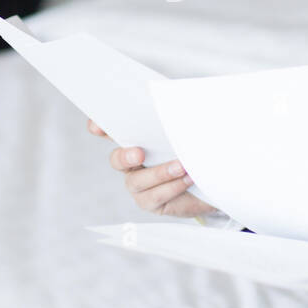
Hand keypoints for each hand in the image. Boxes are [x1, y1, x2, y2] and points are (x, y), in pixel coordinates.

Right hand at [86, 118, 215, 216]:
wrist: (210, 180)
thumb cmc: (195, 150)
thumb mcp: (188, 131)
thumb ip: (177, 120)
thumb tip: (180, 106)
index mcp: (136, 139)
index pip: (111, 131)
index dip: (99, 127)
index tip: (98, 128)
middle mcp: (131, 162)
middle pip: (117, 159)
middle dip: (125, 156)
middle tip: (139, 154)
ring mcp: (138, 184)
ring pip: (137, 181)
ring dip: (160, 173)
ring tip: (181, 167)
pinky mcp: (149, 201)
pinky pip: (154, 196)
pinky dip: (172, 187)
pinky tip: (187, 179)